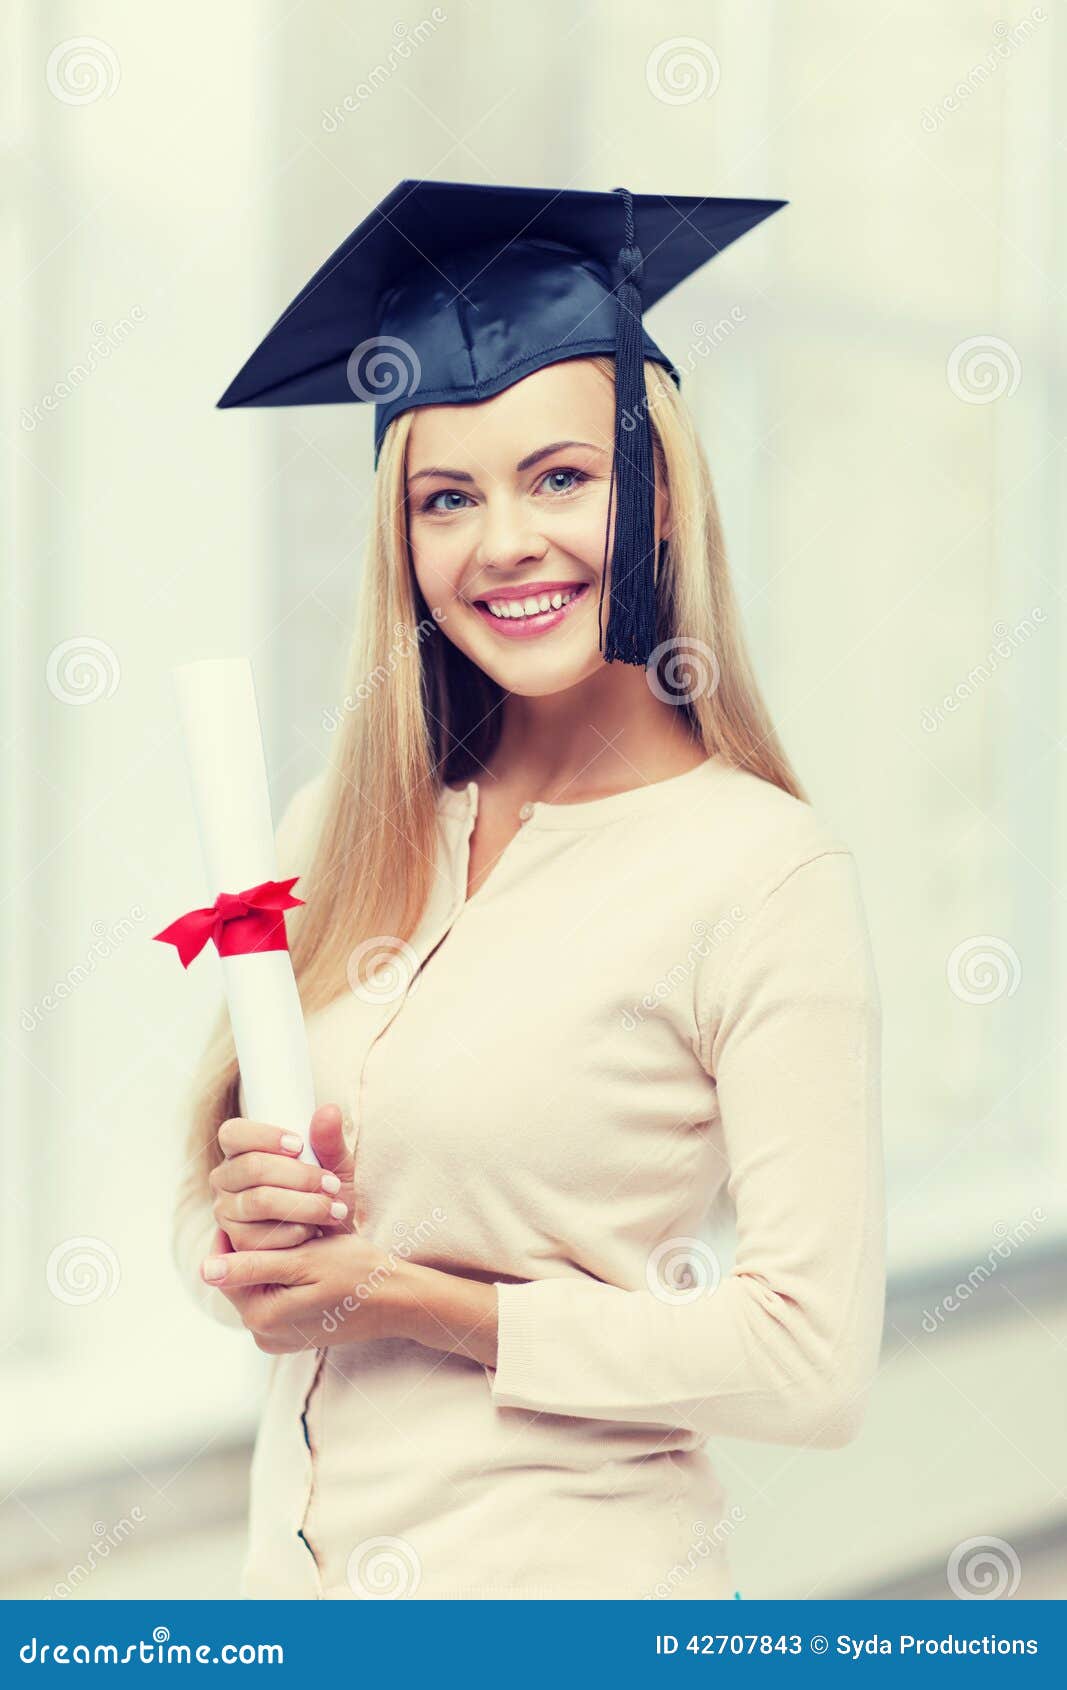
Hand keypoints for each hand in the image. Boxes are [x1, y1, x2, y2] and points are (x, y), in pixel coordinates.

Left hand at [200, 1230, 402, 1353]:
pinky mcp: (292, 1335)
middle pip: (243, 1277)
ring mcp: (277, 1338)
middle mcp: (263, 1335)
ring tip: (303, 1242)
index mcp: (261, 1317)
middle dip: (260, 1247)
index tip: (262, 1209)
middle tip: (290, 1224)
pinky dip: (287, 1277)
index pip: (227, 1266)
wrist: (397, 1300)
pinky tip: (309, 1263)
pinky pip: (276, 1298)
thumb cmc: (357, 1272)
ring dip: (274, 1260)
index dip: (242, 1232)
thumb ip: (253, 1266)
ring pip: (259, 1285)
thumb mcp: (305, 1260)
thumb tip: (204, 1271)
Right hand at [209, 1104, 356, 1251]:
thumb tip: (329, 1111)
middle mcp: (226, 1178)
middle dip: (299, 1176)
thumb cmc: (325, 1190)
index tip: (299, 1145)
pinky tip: (314, 1230)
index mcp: (241, 1150)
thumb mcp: (334, 1162)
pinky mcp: (237, 1241)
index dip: (265, 1136)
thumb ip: (329, 1138)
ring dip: (303, 1205)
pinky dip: (296, 1231)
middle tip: (332, 1185)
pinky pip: (263, 1235)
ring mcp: (227, 1211)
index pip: (234, 1133)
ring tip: (333, 1208)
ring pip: (260, 1201)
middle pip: (253, 1167)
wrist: (331, 1235)